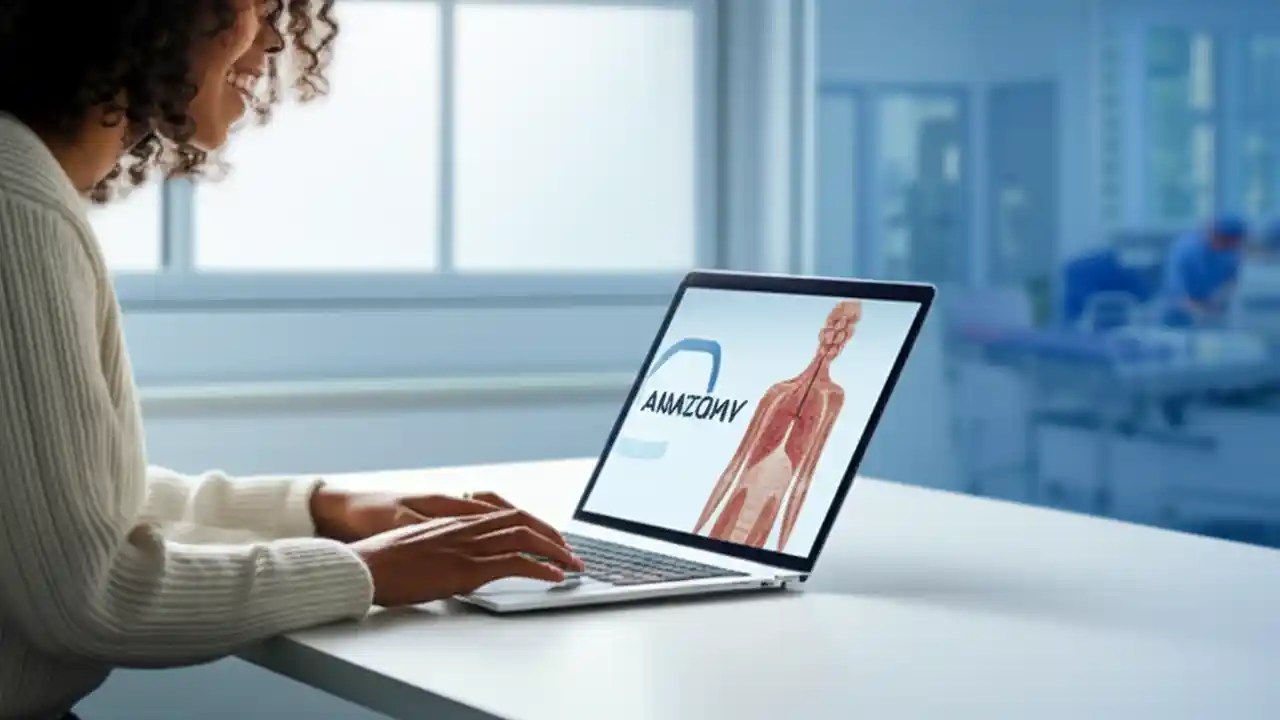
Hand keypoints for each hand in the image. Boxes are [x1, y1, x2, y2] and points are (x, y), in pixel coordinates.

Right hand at [351, 509, 586, 606]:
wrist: (364, 565)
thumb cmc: (382, 560)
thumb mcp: (417, 546)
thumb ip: (441, 547)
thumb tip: (453, 560)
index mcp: (455, 520)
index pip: (505, 514)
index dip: (533, 523)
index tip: (550, 537)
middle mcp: (466, 527)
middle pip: (521, 521)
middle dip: (551, 536)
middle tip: (570, 551)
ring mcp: (467, 546)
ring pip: (524, 538)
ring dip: (555, 551)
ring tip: (573, 564)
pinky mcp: (466, 568)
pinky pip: (513, 564)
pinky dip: (540, 568)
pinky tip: (554, 576)